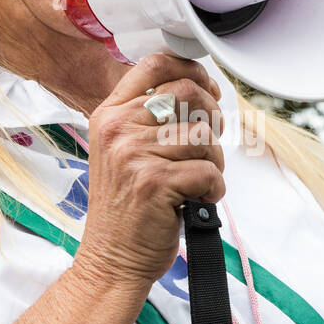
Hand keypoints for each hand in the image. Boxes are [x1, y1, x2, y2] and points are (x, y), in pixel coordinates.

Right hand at [75, 53, 225, 289]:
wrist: (112, 259)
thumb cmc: (126, 208)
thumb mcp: (123, 151)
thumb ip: (148, 118)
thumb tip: (199, 89)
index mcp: (109, 114)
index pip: (155, 64)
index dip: (192, 70)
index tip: (208, 90)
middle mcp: (118, 128)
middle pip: (187, 93)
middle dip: (212, 118)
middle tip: (210, 144)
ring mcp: (134, 154)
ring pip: (204, 136)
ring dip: (213, 162)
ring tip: (195, 182)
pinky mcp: (155, 182)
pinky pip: (209, 171)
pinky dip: (213, 189)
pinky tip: (196, 199)